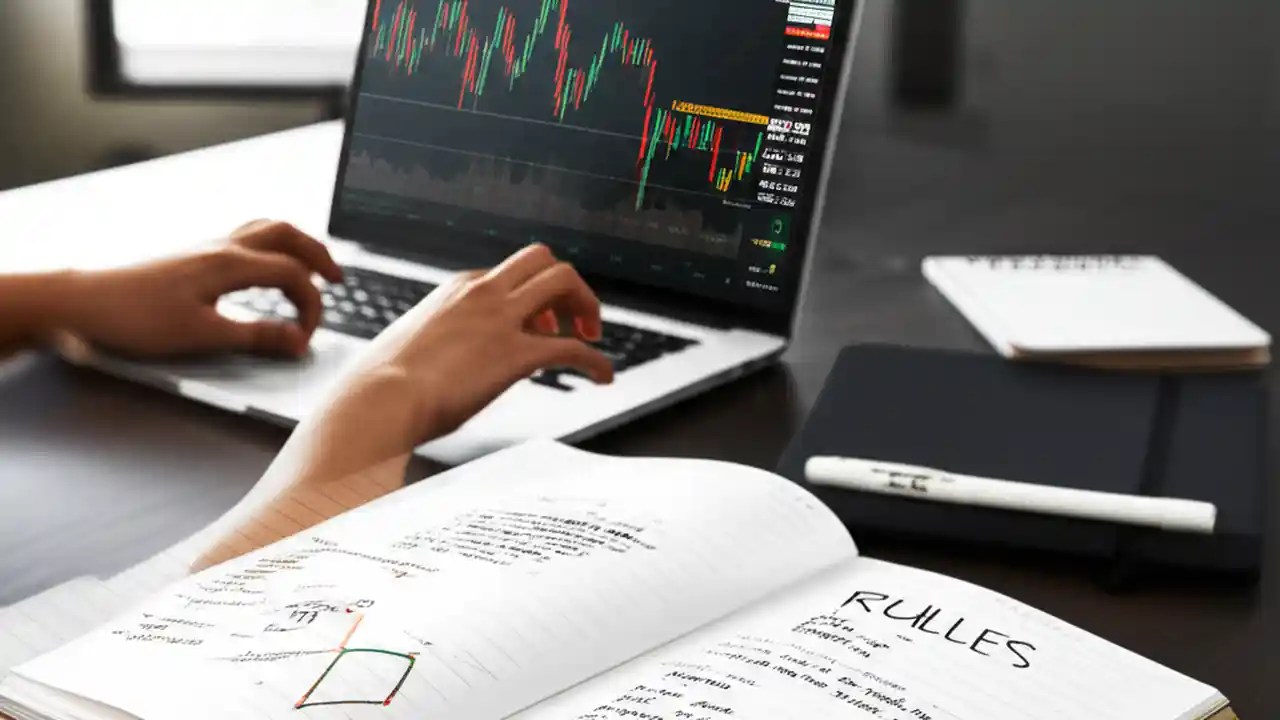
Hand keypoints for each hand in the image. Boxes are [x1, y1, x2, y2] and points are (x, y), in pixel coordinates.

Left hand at [61, 220, 341, 357]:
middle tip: (337, 279)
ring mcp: (206, 246)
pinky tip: (263, 269)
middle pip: (287, 234)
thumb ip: (256, 336)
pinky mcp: (193, 255)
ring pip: (265, 230)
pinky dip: (269, 248)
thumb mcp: (201, 334)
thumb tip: (297, 341)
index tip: (305, 337)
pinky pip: (245, 238)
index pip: (294, 275)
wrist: (82, 301)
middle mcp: (222, 246)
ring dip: (294, 245)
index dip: (311, 306)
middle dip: (318, 255)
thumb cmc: (135, 318)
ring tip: (309, 267)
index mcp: (229, 263)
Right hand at [189, 244, 614, 571]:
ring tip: (592, 337)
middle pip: (542, 259)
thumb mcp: (412, 351)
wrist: (375, 403)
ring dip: (587, 304)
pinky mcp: (515, 354)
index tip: (536, 325)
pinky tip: (603, 377)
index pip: (509, 274)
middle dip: (566, 285)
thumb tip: (439, 371)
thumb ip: (436, 348)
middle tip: (576, 320)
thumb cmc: (382, 389)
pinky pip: (571, 347)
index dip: (531, 298)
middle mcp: (480, 293)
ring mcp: (500, 319)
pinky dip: (596, 360)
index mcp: (455, 290)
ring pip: (563, 279)